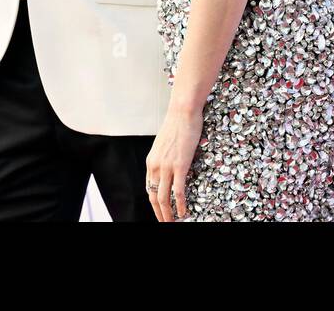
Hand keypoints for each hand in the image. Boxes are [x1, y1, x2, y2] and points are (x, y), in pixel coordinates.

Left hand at [146, 104, 201, 220]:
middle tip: (166, 223)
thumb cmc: (177, 124)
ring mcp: (166, 167)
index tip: (161, 211)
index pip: (149, 188)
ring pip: (163, 198)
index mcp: (151, 161)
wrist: (182, 111)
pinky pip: (178, 191)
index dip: (154, 203)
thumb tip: (171, 166)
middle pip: (154, 197)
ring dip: (168, 214)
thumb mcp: (165, 144)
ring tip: (173, 222)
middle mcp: (155, 166)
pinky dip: (180, 204)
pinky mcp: (179, 166)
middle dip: (160, 213)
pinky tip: (184, 212)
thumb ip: (165, 157)